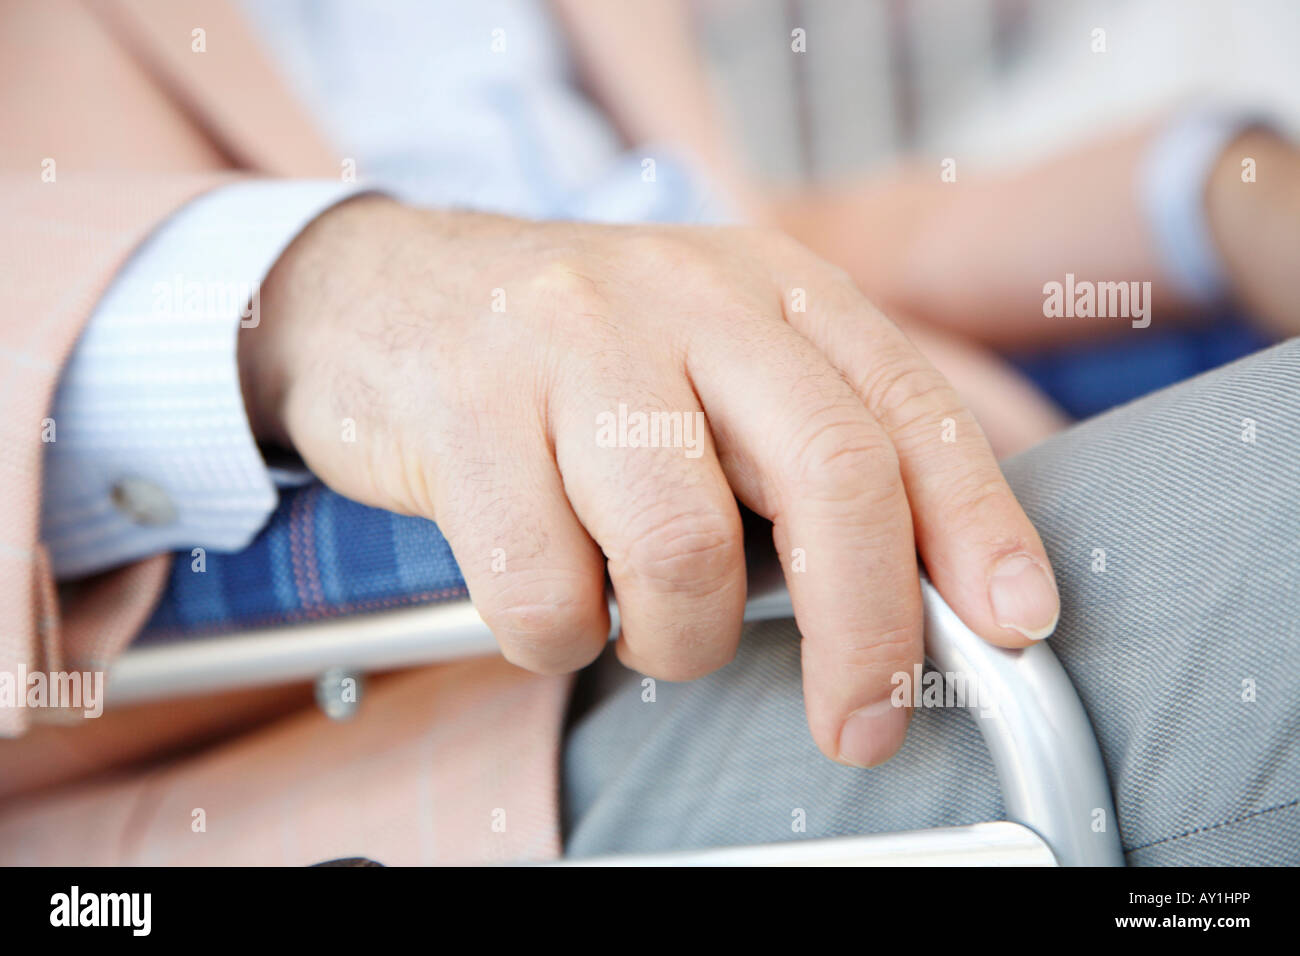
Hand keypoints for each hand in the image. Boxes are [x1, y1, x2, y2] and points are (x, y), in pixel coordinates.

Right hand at [239, 197, 1060, 766]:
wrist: (383, 293)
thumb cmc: (572, 354)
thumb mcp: (709, 358)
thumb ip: (805, 444)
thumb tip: (911, 583)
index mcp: (767, 289)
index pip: (906, 409)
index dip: (976, 525)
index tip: (1013, 623)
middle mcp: (684, 302)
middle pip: (829, 476)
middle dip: (865, 632)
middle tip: (856, 723)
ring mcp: (570, 348)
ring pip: (681, 551)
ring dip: (676, 638)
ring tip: (642, 617)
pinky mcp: (466, 411)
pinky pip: (543, 589)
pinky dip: (557, 636)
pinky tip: (548, 595)